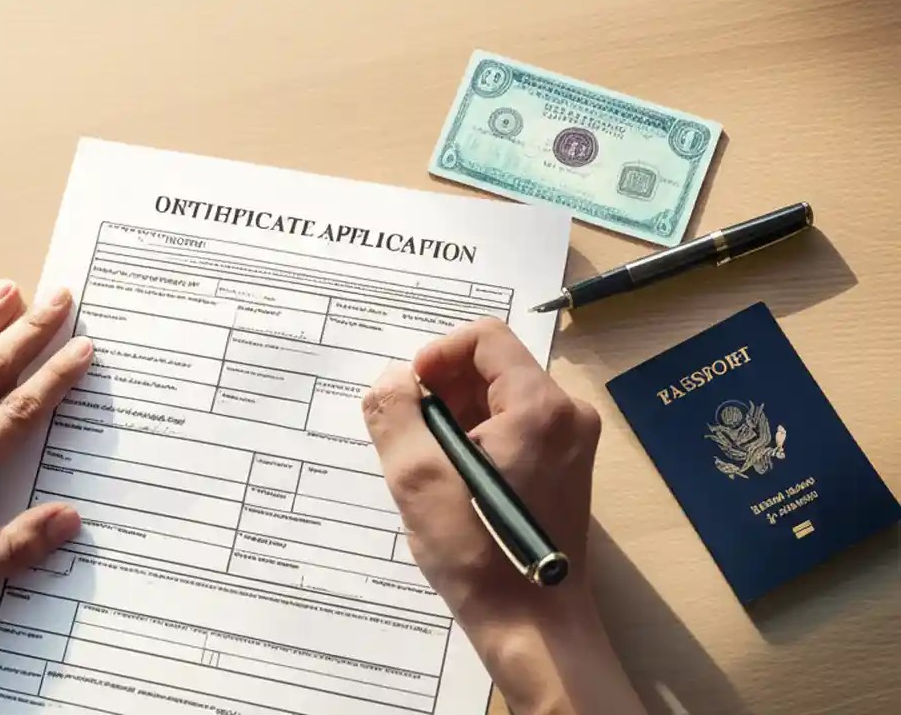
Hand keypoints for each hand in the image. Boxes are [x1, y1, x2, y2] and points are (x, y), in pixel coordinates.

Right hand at [362, 318, 598, 619]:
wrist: (533, 626)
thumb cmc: (477, 554)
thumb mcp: (418, 480)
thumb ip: (396, 415)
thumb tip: (391, 380)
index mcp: (539, 407)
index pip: (485, 338)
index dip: (437, 355)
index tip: (409, 394)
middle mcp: (567, 415)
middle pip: (494, 367)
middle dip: (444, 390)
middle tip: (411, 433)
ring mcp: (572, 444)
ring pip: (502, 399)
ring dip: (457, 416)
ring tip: (429, 462)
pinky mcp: (566, 470)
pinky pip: (515, 429)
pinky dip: (478, 439)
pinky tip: (453, 480)